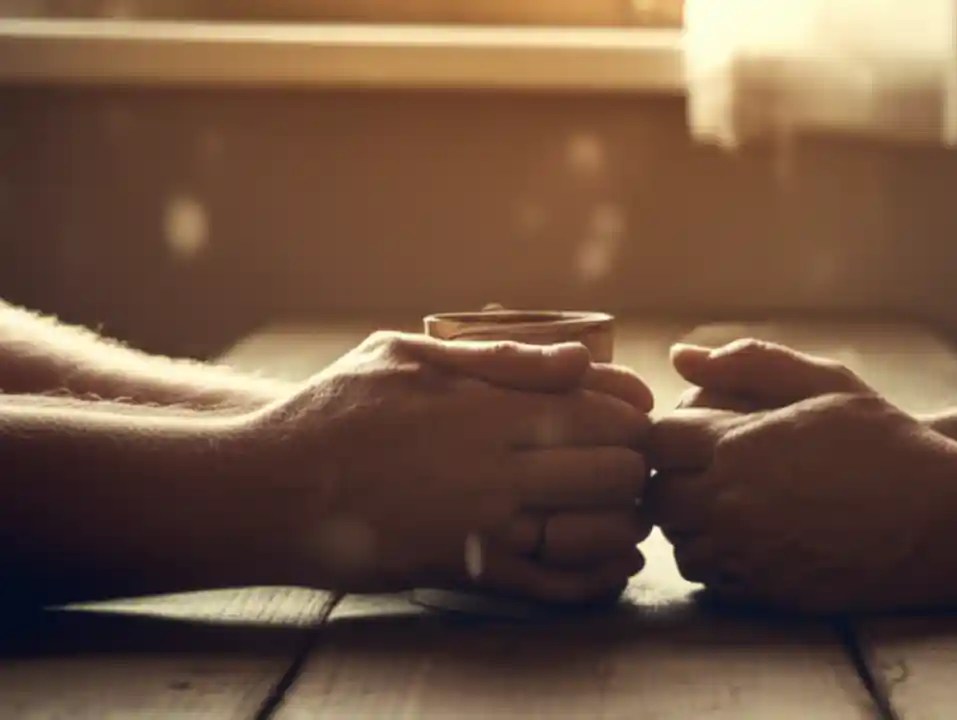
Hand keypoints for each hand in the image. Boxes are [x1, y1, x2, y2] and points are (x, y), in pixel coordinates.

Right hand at [240, 331, 652, 603]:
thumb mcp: (407, 354)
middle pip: (615, 469)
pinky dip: (599, 576)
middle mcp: (497, 468)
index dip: (633, 412)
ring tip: (622, 506)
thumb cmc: (335, 411)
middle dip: (635, 463)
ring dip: (624, 518)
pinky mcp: (470, 573)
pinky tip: (616, 562)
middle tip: (628, 459)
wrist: (271, 490)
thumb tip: (579, 358)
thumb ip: (499, 357)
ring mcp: (486, 526)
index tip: (632, 413)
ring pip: (597, 529)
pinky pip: (557, 585)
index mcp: (487, 407)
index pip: (603, 409)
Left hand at [648, 340, 956, 612]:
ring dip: (691, 523)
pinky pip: (710, 578)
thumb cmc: (887, 443)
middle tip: (702, 470)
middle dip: (672, 480)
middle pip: (657, 496)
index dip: (672, 434)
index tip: (695, 433)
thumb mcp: (826, 383)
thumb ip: (750, 362)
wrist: (942, 520)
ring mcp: (745, 555)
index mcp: (739, 447)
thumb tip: (681, 356)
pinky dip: (716, 557)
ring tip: (725, 504)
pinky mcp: (765, 592)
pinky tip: (748, 537)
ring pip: (678, 543)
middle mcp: (730, 505)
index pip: (658, 440)